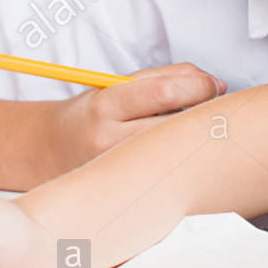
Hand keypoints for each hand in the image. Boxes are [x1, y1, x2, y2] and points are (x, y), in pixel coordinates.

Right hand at [51, 62, 225, 170]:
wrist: (51, 150)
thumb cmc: (91, 113)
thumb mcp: (116, 85)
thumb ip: (164, 77)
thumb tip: (214, 84)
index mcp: (105, 105)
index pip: (165, 92)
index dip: (200, 85)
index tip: (214, 84)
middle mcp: (110, 140)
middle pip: (177, 125)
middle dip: (205, 112)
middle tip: (216, 108)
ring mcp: (119, 170)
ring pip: (177, 151)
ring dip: (196, 136)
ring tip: (193, 129)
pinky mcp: (130, 191)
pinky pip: (171, 171)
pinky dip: (185, 157)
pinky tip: (182, 151)